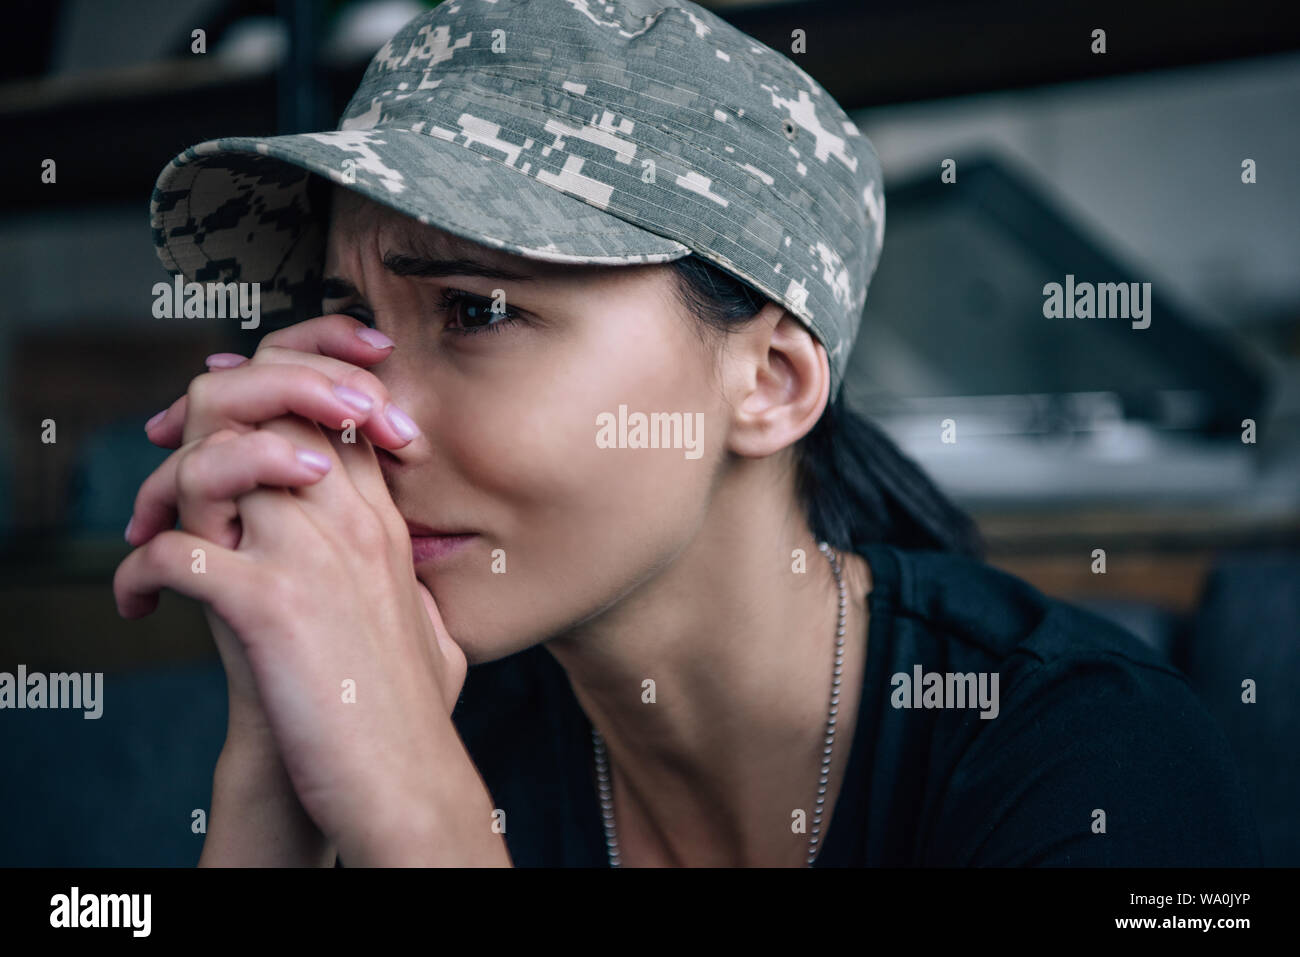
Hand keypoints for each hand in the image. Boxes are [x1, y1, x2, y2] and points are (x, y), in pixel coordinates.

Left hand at [116, 317, 504, 862]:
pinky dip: (138, 572)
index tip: (222, 435)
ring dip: (160, 489)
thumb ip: (418, 590)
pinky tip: (141, 607)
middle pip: (269, 410)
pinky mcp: (268, 605)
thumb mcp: (436, 628)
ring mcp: (309, 556)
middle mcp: (349, 523)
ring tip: (144, 533)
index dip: (269, 403)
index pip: (327, 412)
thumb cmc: (415, 717)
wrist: (407, 781)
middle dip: (203, 426)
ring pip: (214, 457)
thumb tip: (414, 585)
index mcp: (382, 523)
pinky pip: (174, 548)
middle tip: (165, 480)